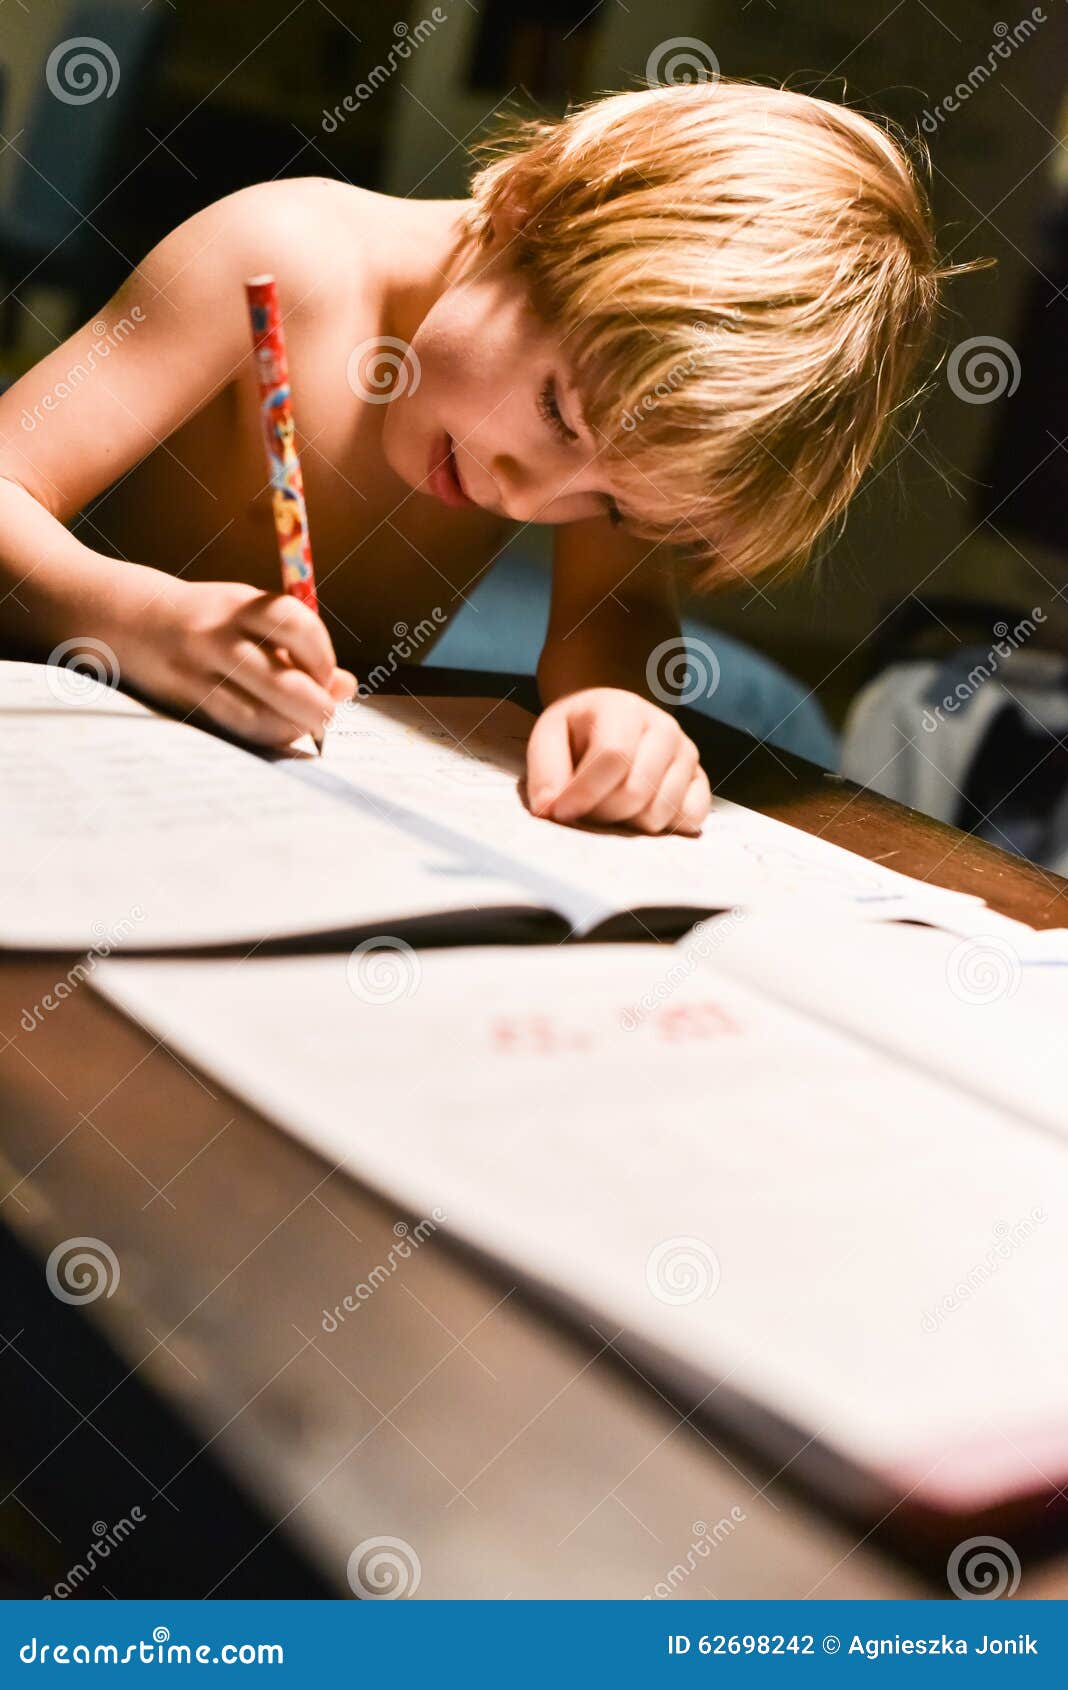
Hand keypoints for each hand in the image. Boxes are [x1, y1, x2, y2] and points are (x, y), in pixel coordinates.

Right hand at [116, 577, 355, 746]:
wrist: (128, 617)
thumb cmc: (208, 621)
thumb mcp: (250, 617)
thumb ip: (298, 647)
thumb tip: (347, 686)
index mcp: (240, 604)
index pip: (296, 624)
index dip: (322, 655)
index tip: (327, 673)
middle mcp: (217, 635)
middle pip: (280, 680)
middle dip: (317, 706)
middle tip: (327, 714)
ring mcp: (196, 671)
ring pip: (256, 714)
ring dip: (291, 728)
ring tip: (304, 726)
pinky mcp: (183, 701)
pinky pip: (233, 728)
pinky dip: (265, 737)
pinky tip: (277, 733)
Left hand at [526, 687, 710, 834]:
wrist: (610, 719)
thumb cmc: (578, 731)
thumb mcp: (548, 737)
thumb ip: (546, 773)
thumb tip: (550, 811)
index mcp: (625, 709)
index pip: (613, 757)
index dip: (584, 792)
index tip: (560, 812)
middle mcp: (664, 728)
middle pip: (636, 792)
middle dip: (603, 812)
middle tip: (585, 809)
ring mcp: (687, 754)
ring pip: (661, 812)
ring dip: (629, 823)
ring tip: (612, 806)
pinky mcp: (700, 780)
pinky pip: (690, 818)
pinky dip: (662, 827)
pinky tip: (640, 813)